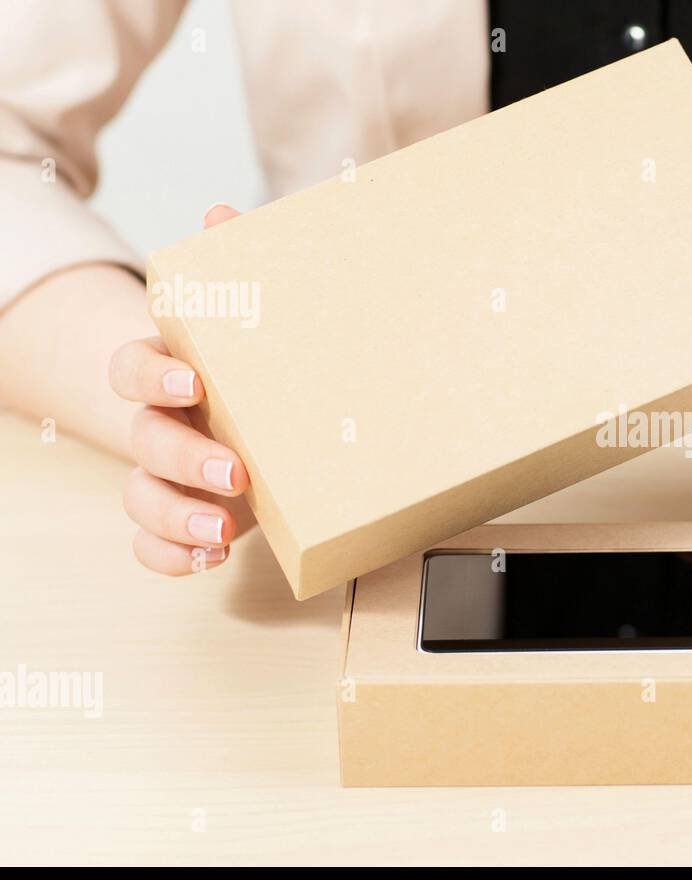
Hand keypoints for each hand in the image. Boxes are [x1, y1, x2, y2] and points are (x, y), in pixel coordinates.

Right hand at [108, 204, 251, 573]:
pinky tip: (208, 559)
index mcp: (173, 370)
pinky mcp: (183, 513)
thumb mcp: (257, 319)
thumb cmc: (257, 367)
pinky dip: (171, 556)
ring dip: (176, 517)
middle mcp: (161, 421)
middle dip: (184, 458)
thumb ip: (242, 268)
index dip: (154, 374)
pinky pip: (151, 542)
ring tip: (223, 533)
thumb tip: (221, 212)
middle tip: (238, 473)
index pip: (134, 365)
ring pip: (140, 497)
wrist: (260, 412)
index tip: (193, 382)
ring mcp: (168, 472)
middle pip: (144, 438)